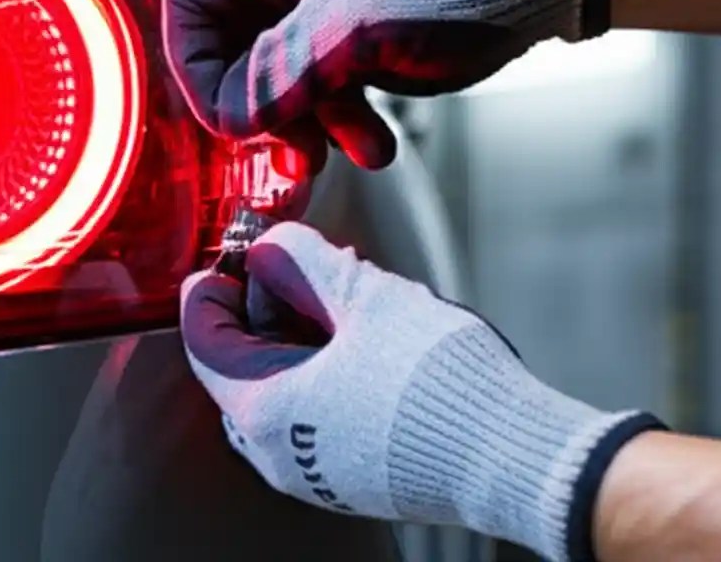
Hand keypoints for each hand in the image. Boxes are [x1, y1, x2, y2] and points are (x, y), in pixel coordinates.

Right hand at [162, 0, 610, 170]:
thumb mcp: (351, 35)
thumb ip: (276, 79)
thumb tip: (227, 122)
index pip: (190, 4)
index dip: (196, 69)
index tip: (227, 119)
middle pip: (229, 48)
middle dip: (259, 108)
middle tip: (287, 149)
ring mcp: (318, 0)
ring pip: (274, 77)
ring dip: (304, 124)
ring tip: (346, 152)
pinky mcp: (348, 34)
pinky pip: (317, 87)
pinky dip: (338, 121)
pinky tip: (372, 145)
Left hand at [180, 222, 663, 560]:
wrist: (515, 457)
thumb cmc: (442, 388)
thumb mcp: (364, 296)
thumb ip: (302, 260)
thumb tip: (271, 245)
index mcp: (265, 412)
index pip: (206, 342)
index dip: (213, 289)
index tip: (232, 257)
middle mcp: (280, 454)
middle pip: (241, 364)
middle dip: (266, 306)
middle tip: (297, 266)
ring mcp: (315, 472)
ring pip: (281, 387)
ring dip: (300, 335)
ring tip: (346, 295)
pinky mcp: (351, 476)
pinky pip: (315, 413)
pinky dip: (324, 369)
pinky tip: (367, 338)